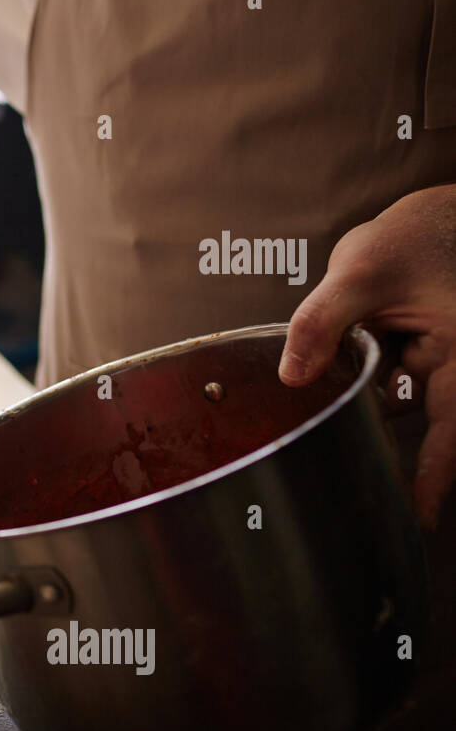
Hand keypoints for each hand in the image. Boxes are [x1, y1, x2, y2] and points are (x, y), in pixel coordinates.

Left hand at [280, 183, 455, 528]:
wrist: (441, 212)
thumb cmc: (421, 235)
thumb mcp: (363, 271)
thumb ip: (324, 322)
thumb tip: (290, 376)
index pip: (451, 431)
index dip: (433, 479)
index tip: (417, 519)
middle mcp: (455, 365)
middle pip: (424, 427)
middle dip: (386, 453)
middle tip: (350, 490)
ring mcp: (437, 360)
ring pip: (396, 403)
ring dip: (363, 412)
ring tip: (318, 438)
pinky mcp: (418, 353)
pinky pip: (388, 382)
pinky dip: (361, 386)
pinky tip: (324, 387)